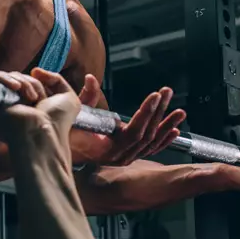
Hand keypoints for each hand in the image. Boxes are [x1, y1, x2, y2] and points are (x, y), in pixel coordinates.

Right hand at [0, 69, 80, 144]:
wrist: (41, 136)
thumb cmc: (57, 122)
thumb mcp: (68, 98)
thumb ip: (57, 79)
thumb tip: (34, 70)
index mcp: (29, 105)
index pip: (29, 82)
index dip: (39, 83)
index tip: (46, 96)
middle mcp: (13, 104)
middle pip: (20, 78)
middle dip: (33, 84)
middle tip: (38, 100)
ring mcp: (0, 103)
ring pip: (9, 78)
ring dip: (24, 84)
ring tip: (31, 99)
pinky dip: (6, 80)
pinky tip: (16, 89)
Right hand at [72, 75, 186, 165]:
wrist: (59, 152)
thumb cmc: (64, 133)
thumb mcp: (71, 112)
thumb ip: (84, 97)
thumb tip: (91, 79)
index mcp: (106, 147)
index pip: (133, 131)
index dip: (146, 113)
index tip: (155, 96)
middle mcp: (117, 157)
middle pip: (146, 134)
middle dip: (158, 112)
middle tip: (167, 93)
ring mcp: (123, 159)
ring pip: (150, 143)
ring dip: (166, 125)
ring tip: (180, 112)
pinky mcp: (126, 157)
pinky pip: (148, 151)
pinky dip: (162, 141)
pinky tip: (174, 131)